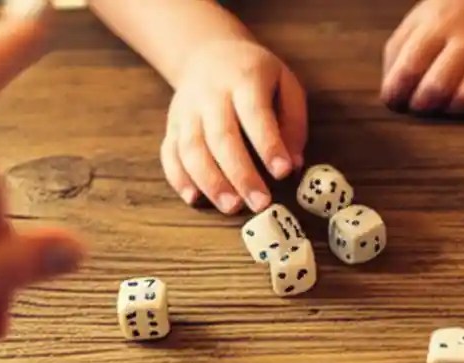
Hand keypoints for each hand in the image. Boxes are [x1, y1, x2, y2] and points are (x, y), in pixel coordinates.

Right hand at [162, 38, 306, 214]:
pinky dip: (179, 179)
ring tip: (231, 207)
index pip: (255, 114)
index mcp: (244, 80)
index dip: (268, 145)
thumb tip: (293, 164)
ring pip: (191, 148)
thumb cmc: (255, 76)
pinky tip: (194, 199)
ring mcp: (186, 110)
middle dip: (240, 174)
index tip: (282, 173)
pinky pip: (169, 154)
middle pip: (221, 137)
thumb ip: (293, 122)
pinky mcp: (172, 125)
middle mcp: (210, 95)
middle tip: (260, 204)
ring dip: (210, 182)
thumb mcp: (285, 83)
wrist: (208, 54)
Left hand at [382, 0, 463, 114]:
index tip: (394, 102)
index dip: (395, 94)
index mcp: (434, 27)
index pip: (407, 70)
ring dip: (451, 109)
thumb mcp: (419, 18)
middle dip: (422, 106)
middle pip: (436, 89)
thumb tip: (390, 89)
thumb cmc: (453, 10)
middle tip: (421, 105)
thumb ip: (398, 50)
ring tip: (447, 101)